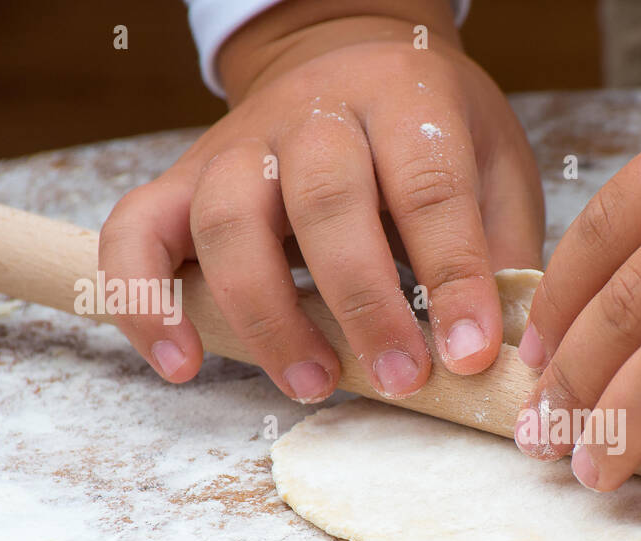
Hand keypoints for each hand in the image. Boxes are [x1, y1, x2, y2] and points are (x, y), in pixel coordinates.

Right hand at [100, 0, 542, 401]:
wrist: (348, 56)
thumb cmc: (432, 131)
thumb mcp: (493, 166)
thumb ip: (498, 249)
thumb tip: (504, 351)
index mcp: (405, 102)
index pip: (428, 188)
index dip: (452, 277)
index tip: (470, 355)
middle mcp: (314, 114)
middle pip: (322, 199)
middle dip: (362, 301)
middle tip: (400, 377)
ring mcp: (240, 146)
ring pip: (226, 218)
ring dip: (266, 314)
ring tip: (313, 384)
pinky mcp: (184, 181)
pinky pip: (136, 231)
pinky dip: (144, 300)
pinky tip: (183, 364)